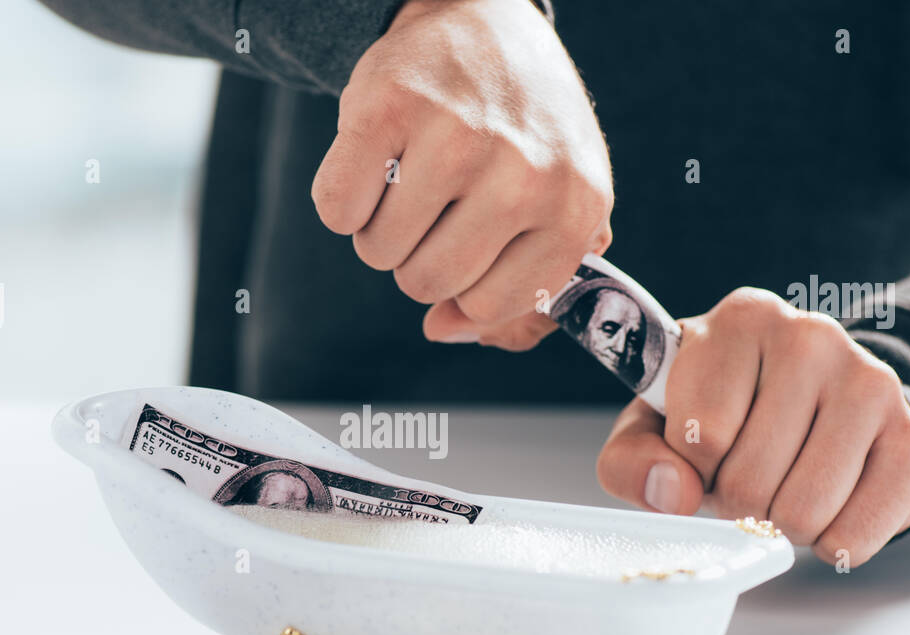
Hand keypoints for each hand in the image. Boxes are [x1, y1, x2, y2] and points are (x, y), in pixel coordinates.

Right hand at [311, 0, 612, 350]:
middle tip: (434, 206)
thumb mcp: (555, 207)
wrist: (485, 20)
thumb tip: (443, 329)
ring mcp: (457, 135)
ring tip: (410, 177)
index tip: (469, 247)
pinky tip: (377, 160)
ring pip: (377, 251)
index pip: (489, 306)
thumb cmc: (522, 131)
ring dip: (380, 227)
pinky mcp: (388, 105)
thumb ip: (516, 292)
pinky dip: (343, 196)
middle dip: (416, 257)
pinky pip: (335, 209)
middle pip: (425, 283)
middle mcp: (524, 173)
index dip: (466, 287)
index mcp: (575, 209)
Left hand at [595, 288, 909, 565]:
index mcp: (740, 321)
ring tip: (785, 488)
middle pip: (750, 478)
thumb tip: (672, 494)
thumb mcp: (653, 431)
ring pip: (804, 508)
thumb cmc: (720, 419)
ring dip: (784, 524)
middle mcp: (811, 336)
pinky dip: (834, 543)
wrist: (819, 412)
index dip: (691, 468)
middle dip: (738, 502)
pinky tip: (830, 511)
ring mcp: (872, 381)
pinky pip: (859, 529)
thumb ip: (631, 463)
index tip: (702, 452)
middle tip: (747, 478)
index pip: (698, 434)